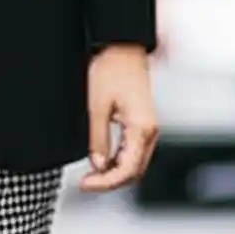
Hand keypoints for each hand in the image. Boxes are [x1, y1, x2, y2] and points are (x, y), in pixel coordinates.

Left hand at [80, 43, 159, 191]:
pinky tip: (101, 161)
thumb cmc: (110, 70)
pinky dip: (118, 161)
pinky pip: (134, 152)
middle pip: (134, 171)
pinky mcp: (143, 124)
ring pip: (135, 164)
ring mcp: (149, 128)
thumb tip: (98, 165)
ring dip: (114, 173)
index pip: (126, 170)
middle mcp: (150, 131)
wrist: (122, 48)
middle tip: (85, 183)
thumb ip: (98, 140)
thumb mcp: (96, 107)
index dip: (105, 183)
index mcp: (142, 128)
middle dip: (110, 182)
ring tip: (90, 174)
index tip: (84, 184)